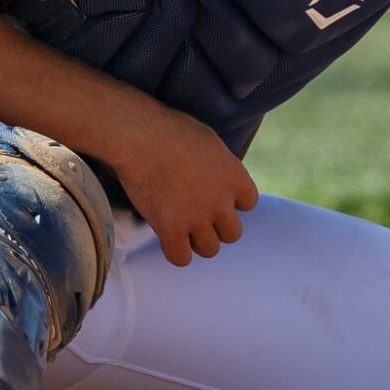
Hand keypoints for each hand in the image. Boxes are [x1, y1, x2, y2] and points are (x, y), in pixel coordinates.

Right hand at [109, 105, 259, 266]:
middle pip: (233, 234)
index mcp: (236, 178)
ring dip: (197, 241)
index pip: (249, 204)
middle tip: (197, 214)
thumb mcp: (211, 143)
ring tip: (182, 227)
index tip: (214, 195)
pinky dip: (176, 252)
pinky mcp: (171, 230)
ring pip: (210, 250)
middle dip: (217, 227)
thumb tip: (219, 177)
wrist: (141, 137)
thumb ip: (221, 167)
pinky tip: (167, 238)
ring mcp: (198, 219)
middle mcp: (222, 202)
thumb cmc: (171, 130)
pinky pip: (181, 258)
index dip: (231, 202)